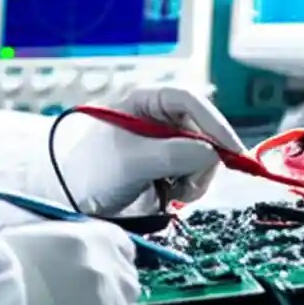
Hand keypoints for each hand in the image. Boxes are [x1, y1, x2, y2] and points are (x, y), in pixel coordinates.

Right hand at [0, 220, 138, 304]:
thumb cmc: (8, 262)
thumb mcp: (44, 236)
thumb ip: (73, 243)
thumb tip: (78, 255)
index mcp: (96, 236)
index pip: (124, 245)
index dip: (114, 257)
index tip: (108, 264)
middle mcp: (110, 265)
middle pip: (129, 276)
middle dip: (115, 283)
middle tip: (90, 292)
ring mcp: (110, 298)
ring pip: (126, 303)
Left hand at [41, 86, 245, 215]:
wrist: (72, 203)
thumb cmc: (92, 173)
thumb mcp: (133, 161)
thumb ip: (175, 154)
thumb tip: (212, 154)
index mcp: (144, 101)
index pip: (190, 101)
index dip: (215, 123)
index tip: (231, 150)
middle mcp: (158, 117)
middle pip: (203, 129)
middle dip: (205, 158)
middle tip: (192, 185)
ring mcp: (164, 142)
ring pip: (203, 154)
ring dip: (197, 176)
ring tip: (173, 192)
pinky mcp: (167, 166)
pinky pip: (195, 172)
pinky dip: (190, 186)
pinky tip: (171, 196)